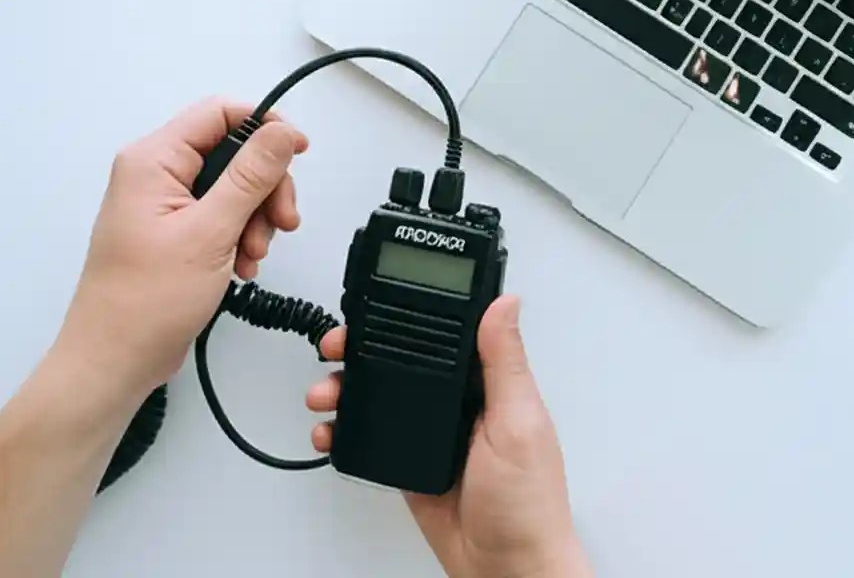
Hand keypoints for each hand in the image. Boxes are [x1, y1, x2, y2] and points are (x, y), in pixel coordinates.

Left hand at [56, 97, 307, 399]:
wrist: (114, 360)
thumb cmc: (144, 303)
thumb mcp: (210, 232)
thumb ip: (250, 177)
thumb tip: (280, 132)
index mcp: (152, 161)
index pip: (218, 112)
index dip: (265, 127)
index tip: (298, 153)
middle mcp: (154, 175)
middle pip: (231, 152)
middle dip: (264, 188)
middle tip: (281, 223)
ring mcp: (163, 205)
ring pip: (232, 188)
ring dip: (255, 219)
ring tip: (253, 256)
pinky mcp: (173, 233)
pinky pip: (220, 217)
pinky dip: (240, 238)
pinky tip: (241, 267)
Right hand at [306, 297, 592, 577]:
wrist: (506, 567)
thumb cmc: (529, 503)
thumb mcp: (519, 422)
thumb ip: (504, 363)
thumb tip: (505, 303)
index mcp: (491, 384)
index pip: (446, 332)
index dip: (408, 314)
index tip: (375, 306)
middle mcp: (459, 402)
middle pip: (401, 359)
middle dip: (362, 350)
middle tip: (336, 348)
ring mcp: (431, 431)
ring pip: (378, 395)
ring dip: (344, 388)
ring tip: (324, 392)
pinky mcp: (409, 460)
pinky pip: (369, 436)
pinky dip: (343, 431)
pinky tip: (330, 430)